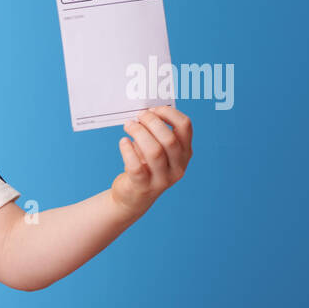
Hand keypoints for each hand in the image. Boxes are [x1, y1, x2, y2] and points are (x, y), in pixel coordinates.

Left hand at [112, 104, 192, 218]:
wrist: (133, 198)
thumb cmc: (145, 167)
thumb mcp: (157, 150)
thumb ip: (156, 133)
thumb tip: (145, 112)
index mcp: (185, 153)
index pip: (185, 127)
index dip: (168, 113)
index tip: (153, 109)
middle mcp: (178, 167)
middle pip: (169, 139)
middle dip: (152, 122)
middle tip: (138, 116)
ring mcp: (162, 179)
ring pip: (154, 151)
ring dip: (139, 133)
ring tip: (128, 125)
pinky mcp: (144, 186)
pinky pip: (136, 166)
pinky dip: (128, 150)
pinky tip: (123, 141)